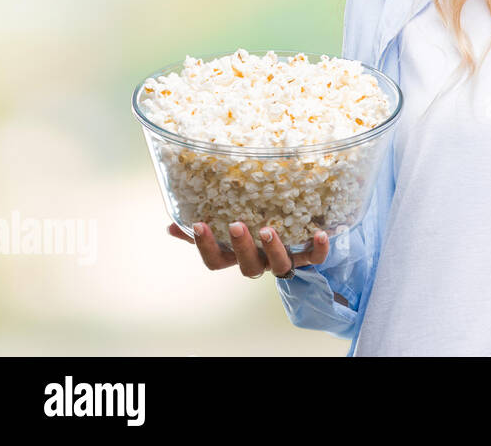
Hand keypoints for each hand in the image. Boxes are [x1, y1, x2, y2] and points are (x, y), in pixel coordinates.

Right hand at [167, 220, 329, 278]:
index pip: (216, 262)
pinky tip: (320, 233)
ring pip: (280, 265)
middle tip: (236, 225)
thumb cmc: (256, 233)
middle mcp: (261, 262)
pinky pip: (317, 259)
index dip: (205, 246)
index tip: (197, 224)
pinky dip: (319, 248)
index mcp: (238, 257)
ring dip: (273, 248)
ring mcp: (286, 261)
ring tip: (268, 229)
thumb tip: (171, 223)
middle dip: (240, 246)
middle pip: (248, 267)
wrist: (300, 244)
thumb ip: (203, 229)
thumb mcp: (229, 232)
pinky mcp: (310, 257)